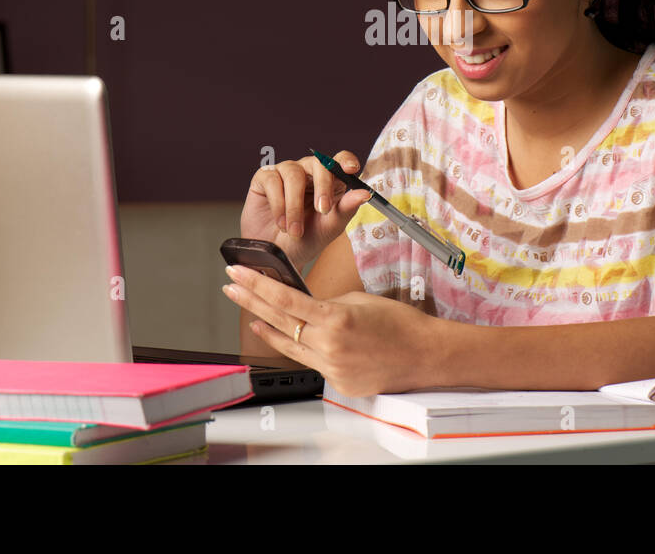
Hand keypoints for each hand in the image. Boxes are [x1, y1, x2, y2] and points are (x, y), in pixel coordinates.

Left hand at [222, 265, 442, 396]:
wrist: (424, 355)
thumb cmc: (400, 324)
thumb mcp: (360, 300)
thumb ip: (329, 303)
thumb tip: (309, 304)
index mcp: (335, 318)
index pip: (285, 298)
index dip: (257, 285)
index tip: (239, 273)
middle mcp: (328, 345)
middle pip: (279, 320)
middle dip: (251, 301)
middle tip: (231, 287)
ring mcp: (330, 367)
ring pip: (289, 344)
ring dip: (267, 327)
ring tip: (249, 313)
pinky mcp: (336, 382)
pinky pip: (309, 361)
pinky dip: (295, 346)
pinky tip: (284, 337)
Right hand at [240, 150, 373, 270]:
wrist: (276, 256)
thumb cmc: (305, 240)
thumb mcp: (329, 228)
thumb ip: (346, 209)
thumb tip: (365, 194)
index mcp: (330, 181)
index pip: (340, 160)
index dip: (345, 160)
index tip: (351, 169)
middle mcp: (308, 172)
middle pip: (318, 164)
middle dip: (322, 187)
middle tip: (322, 210)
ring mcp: (286, 173)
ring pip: (294, 175)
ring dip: (295, 206)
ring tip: (294, 230)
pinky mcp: (265, 178)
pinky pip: (273, 180)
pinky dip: (278, 205)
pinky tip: (280, 222)